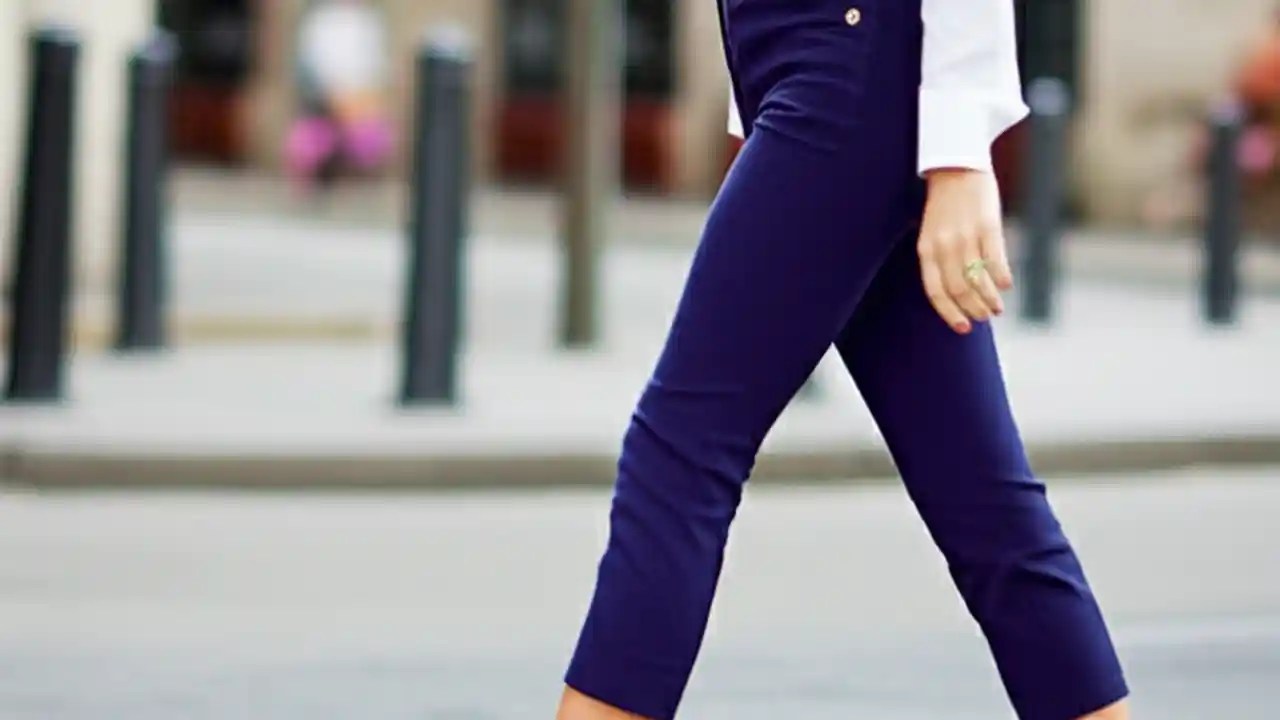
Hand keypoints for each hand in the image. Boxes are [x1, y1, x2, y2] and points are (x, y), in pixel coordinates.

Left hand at [917, 169, 1014, 333]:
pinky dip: (1002, 278)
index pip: (935, 291)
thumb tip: (958, 293)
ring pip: (978, 280)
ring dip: (989, 299)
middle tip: (984, 317)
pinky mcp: (988, 225)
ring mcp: (966, 236)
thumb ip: (941, 260)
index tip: (962, 328)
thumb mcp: (933, 233)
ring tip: (997, 308)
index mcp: (926, 249)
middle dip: (973, 309)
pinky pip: (996, 260)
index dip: (949, 313)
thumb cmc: (945, 204)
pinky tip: (1006, 286)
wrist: (957, 165)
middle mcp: (944, 246)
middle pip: (959, 290)